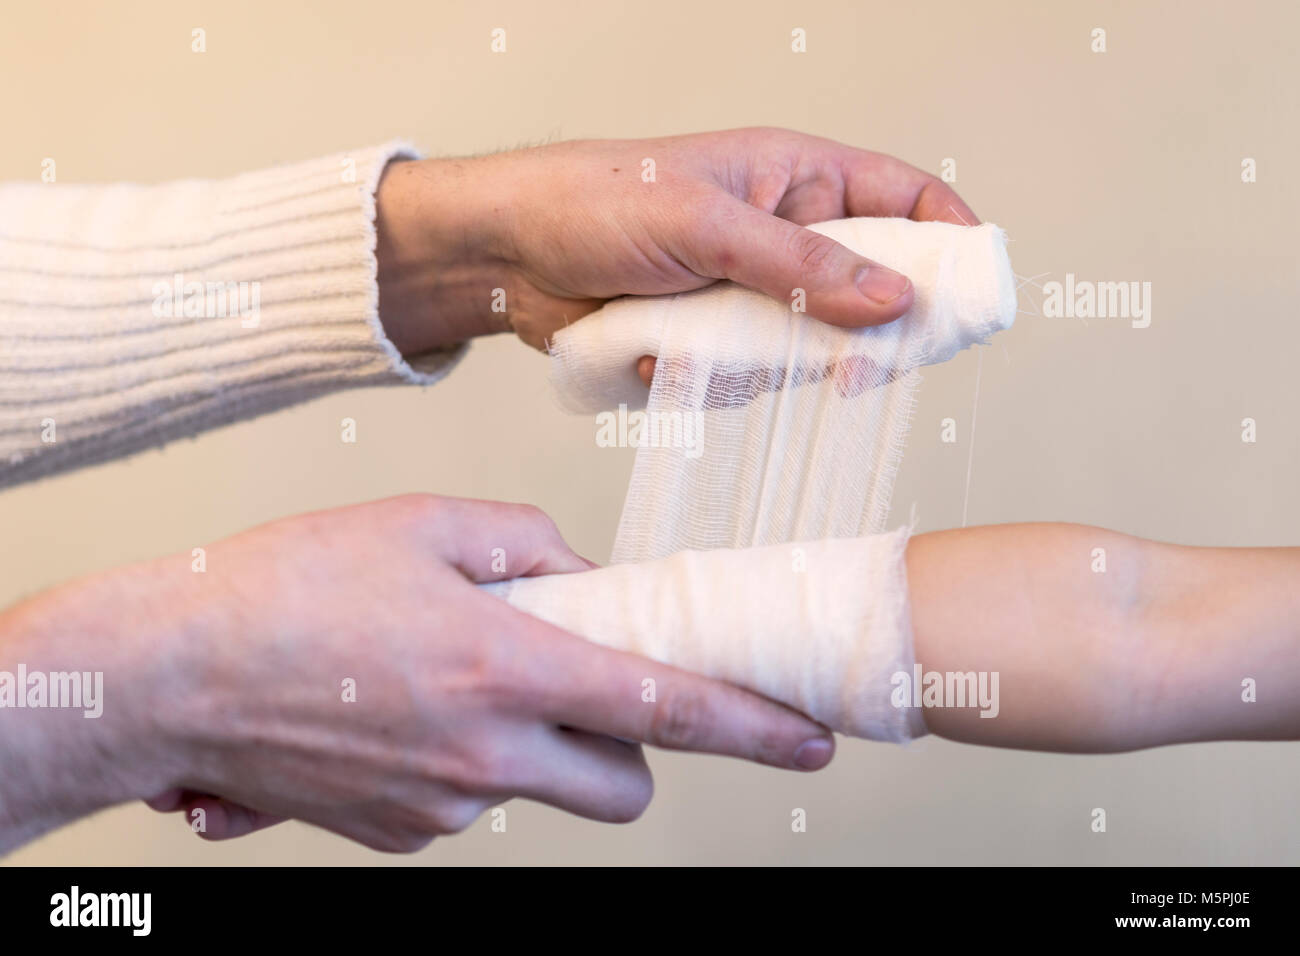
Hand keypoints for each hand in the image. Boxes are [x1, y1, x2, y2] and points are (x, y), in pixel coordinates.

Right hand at [1, 494, 833, 853]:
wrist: (166, 676)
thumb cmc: (286, 588)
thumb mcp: (423, 524)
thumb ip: (528, 546)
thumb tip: (584, 579)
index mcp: (505, 671)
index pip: (664, 712)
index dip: (752, 728)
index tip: (810, 739)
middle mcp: (486, 758)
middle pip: (624, 787)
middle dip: (631, 746)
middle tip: (587, 685)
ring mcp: (443, 807)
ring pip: (545, 791)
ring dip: (539, 744)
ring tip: (457, 679)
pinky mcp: (403, 836)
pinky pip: (476, 800)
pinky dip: (473, 760)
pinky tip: (407, 710)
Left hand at [375, 127, 978, 383]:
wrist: (506, 257)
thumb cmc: (593, 202)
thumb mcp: (703, 224)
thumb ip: (801, 264)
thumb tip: (895, 299)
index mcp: (795, 176)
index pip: (904, 198)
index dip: (950, 239)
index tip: (976, 291)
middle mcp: (784, 234)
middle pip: (873, 287)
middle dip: (863, 329)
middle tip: (851, 364)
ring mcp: (752, 292)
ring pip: (814, 345)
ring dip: (772, 359)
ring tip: (706, 338)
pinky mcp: (715, 341)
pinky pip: (754, 377)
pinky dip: (721, 378)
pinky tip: (667, 355)